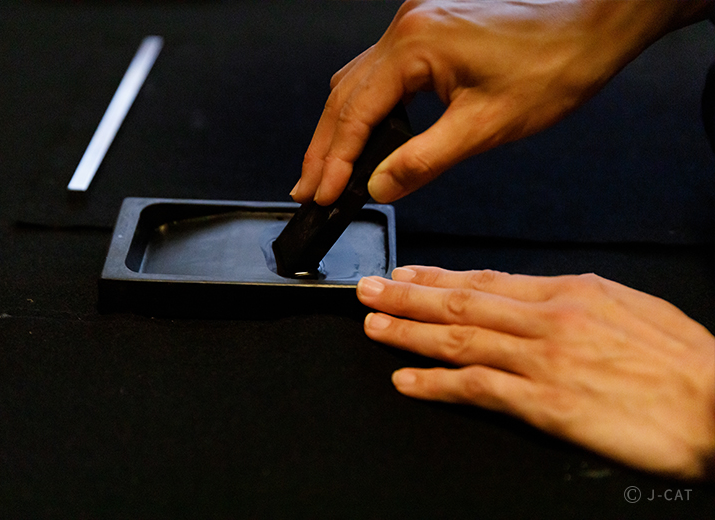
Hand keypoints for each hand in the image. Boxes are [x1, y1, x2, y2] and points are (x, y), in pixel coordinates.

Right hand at [292, 0, 710, 205]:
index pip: (356, 113)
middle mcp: (405, 29)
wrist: (594, 25)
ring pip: (356, 84)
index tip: (320, 195)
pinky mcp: (427, 33)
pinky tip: (361, 136)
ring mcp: (414, 26)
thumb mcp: (486, 126)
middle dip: (324, 147)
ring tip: (324, 170)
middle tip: (306, 189)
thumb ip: (423, 160)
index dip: (335, 160)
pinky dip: (364, 111)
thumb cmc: (554, 66)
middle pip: (344, 95)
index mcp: (414, 45)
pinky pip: (379, 75)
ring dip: (339, 129)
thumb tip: (379, 187)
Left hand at [356, 266, 714, 478]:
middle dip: (408, 296)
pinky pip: (477, 388)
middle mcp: (549, 319)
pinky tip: (406, 381)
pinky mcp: (545, 403)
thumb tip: (537, 295)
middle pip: (462, 303)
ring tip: (373, 326)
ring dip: (408, 332)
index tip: (407, 273)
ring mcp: (543, 360)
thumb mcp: (631, 307)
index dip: (439, 277)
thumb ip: (576, 300)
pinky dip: (436, 384)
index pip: (488, 279)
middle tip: (369, 290)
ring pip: (459, 339)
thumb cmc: (685, 361)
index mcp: (570, 291)